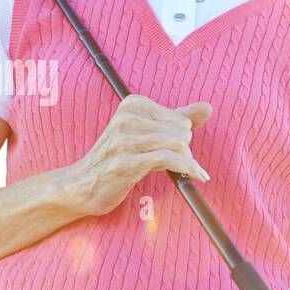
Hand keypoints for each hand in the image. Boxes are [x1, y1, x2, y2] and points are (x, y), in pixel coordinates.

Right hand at [68, 94, 212, 216]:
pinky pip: (170, 160)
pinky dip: (189, 169)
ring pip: (177, 144)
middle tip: (177, 164)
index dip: (183, 138)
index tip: (176, 152)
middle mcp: (127, 117)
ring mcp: (125, 139)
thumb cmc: (117, 158)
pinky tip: (196, 176)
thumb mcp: (146, 133)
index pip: (180, 119)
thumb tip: (207, 107)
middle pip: (181, 131)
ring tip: (183, 170)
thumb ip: (177, 118)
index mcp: (132, 104)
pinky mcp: (127, 162)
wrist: (81, 184)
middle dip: (185, 151)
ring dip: (187, 162)